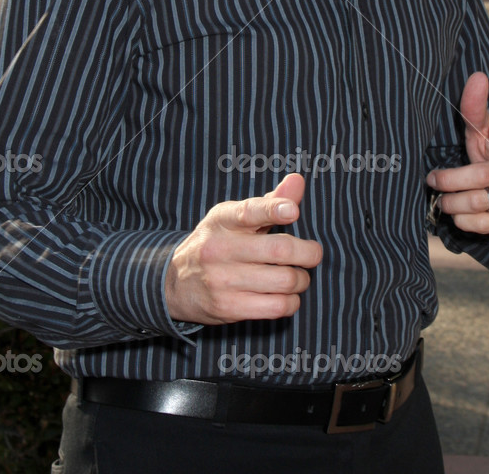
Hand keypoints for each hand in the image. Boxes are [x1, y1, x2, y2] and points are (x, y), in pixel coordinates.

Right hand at [165, 173, 322, 324]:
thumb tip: (298, 180)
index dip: (274, 209)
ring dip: (302, 280)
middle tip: (313, 253)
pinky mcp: (228, 308)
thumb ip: (270, 201)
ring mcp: (223, 280)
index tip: (293, 212)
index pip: (250, 211)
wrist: (175, 282)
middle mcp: (221, 248)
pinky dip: (292, 302)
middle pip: (279, 250)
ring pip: (284, 280)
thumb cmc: (218, 242)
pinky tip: (288, 296)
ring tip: (298, 276)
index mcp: (224, 219)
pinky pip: (276, 307)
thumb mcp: (234, 216)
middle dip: (308, 253)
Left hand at [426, 72, 488, 233]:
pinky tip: (457, 214)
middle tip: (432, 178)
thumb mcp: (484, 132)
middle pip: (481, 175)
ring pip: (478, 202)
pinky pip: (483, 225)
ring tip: (442, 199)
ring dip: (452, 202)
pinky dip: (463, 220)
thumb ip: (475, 108)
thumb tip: (477, 75)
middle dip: (450, 179)